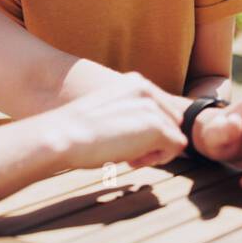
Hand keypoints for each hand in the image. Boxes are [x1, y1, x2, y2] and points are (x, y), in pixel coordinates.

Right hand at [40, 72, 188, 169]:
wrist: (64, 135)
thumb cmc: (78, 129)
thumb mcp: (109, 110)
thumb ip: (131, 113)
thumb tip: (147, 131)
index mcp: (136, 82)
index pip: (163, 109)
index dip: (149, 129)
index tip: (125, 138)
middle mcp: (148, 90)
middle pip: (172, 121)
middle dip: (155, 140)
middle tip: (128, 151)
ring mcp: (154, 109)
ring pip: (176, 135)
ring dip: (156, 150)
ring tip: (128, 156)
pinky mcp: (158, 128)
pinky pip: (177, 147)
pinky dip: (159, 159)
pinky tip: (133, 160)